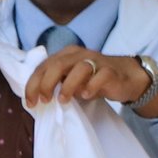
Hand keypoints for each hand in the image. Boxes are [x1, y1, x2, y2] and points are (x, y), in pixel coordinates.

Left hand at [23, 47, 157, 117]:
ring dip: (68, 86)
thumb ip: (57, 84)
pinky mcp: (111, 71)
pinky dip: (91, 86)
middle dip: (46, 84)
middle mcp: (80, 55)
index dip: (34, 84)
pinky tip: (86, 95)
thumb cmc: (94, 80)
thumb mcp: (72, 81)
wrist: (126, 77)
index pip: (44, 66)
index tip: (30, 103)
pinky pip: (100, 76)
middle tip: (44, 101)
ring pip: (79, 68)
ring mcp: (97, 61)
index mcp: (66, 55)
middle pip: (58, 65)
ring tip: (63, 101)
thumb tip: (37, 98)